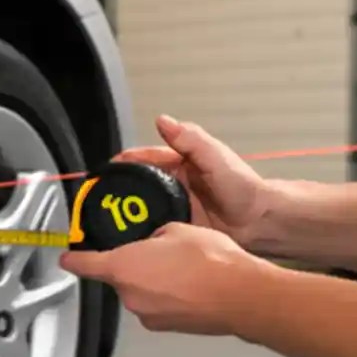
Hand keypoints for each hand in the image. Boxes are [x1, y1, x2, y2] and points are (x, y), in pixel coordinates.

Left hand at [59, 222, 271, 334]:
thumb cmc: (209, 260)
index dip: (73, 260)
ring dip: (152, 282)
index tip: (66, 258)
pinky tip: (189, 287)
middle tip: (158, 253)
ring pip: (140, 292)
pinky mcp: (166, 327)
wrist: (241, 295)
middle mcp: (129, 295)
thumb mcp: (176, 230)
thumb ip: (153, 235)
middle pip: (118, 277)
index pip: (84, 265)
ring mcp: (147, 314)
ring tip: (181, 270)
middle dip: (132, 265)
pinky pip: (157, 306)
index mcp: (122, 267)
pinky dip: (167, 297)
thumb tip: (154, 241)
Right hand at [115, 115, 271, 248]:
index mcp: (179, 164)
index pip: (143, 159)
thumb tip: (162, 120)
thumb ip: (190, 139)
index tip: (104, 170)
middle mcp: (172, 184)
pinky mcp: (176, 226)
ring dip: (125, 211)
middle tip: (96, 196)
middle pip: (137, 184)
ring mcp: (172, 206)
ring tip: (104, 218)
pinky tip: (125, 235)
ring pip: (141, 206)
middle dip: (116, 188)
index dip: (123, 162)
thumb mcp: (215, 157)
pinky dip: (139, 229)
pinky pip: (152, 226)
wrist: (260, 221)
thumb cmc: (243, 186)